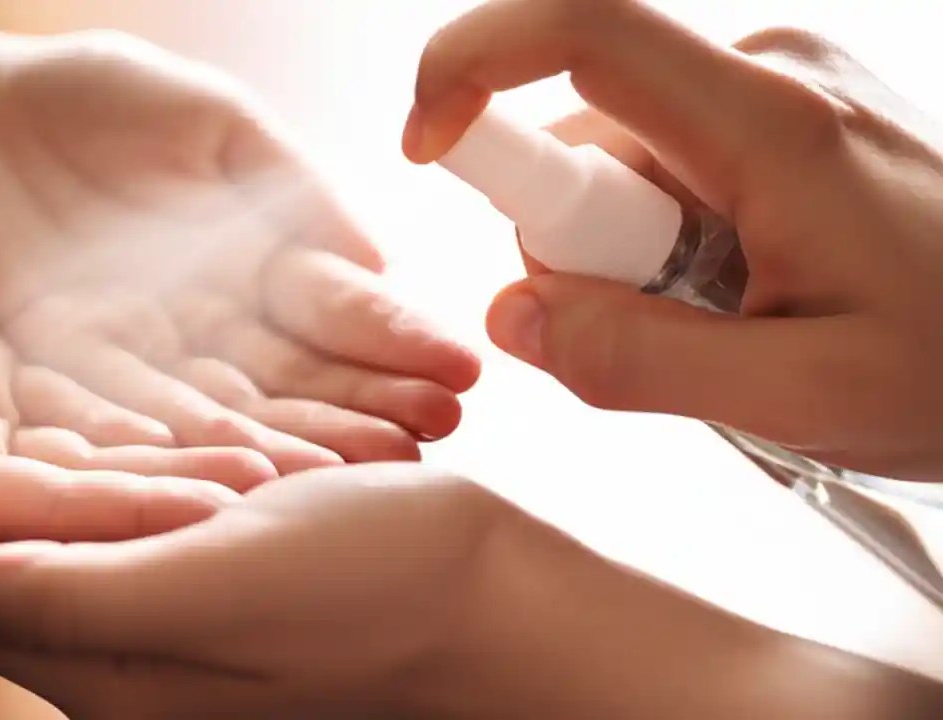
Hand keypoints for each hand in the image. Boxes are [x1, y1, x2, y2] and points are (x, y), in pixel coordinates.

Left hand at [0, 32, 479, 470]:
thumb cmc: (83, 97)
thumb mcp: (209, 122)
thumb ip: (289, 187)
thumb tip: (377, 259)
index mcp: (252, 264)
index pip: (337, 314)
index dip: (393, 343)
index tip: (458, 371)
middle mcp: (209, 333)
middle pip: (295, 383)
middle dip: (362, 412)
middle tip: (435, 443)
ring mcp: (143, 372)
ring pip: (227, 419)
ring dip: (294, 451)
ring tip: (362, 481)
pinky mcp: (68, 395)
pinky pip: (129, 434)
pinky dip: (185, 460)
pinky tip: (243, 489)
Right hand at [0, 167, 273, 550]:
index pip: (41, 518)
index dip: (132, 513)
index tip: (226, 507)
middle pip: (102, 494)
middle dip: (199, 493)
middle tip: (304, 484)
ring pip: (122, 449)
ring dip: (207, 450)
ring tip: (303, 446)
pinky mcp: (19, 382)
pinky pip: (114, 394)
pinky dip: (181, 397)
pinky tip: (250, 394)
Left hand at [0, 463, 519, 717]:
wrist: (503, 607)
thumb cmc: (381, 592)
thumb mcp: (221, 586)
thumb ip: (79, 593)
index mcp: (121, 666)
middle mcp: (140, 655)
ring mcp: (184, 624)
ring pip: (57, 562)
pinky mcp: (226, 590)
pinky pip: (124, 546)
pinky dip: (72, 507)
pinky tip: (57, 471)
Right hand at [405, 1, 942, 480]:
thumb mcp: (799, 399)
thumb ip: (640, 362)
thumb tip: (515, 316)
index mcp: (772, 125)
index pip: (582, 29)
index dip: (471, 66)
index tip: (427, 147)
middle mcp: (767, 78)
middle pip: (583, 131)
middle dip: (578, 245)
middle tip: (668, 335)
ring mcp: (776, 93)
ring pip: (617, 165)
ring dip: (628, 260)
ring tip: (726, 326)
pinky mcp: (776, 119)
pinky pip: (662, 171)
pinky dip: (664, 248)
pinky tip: (738, 295)